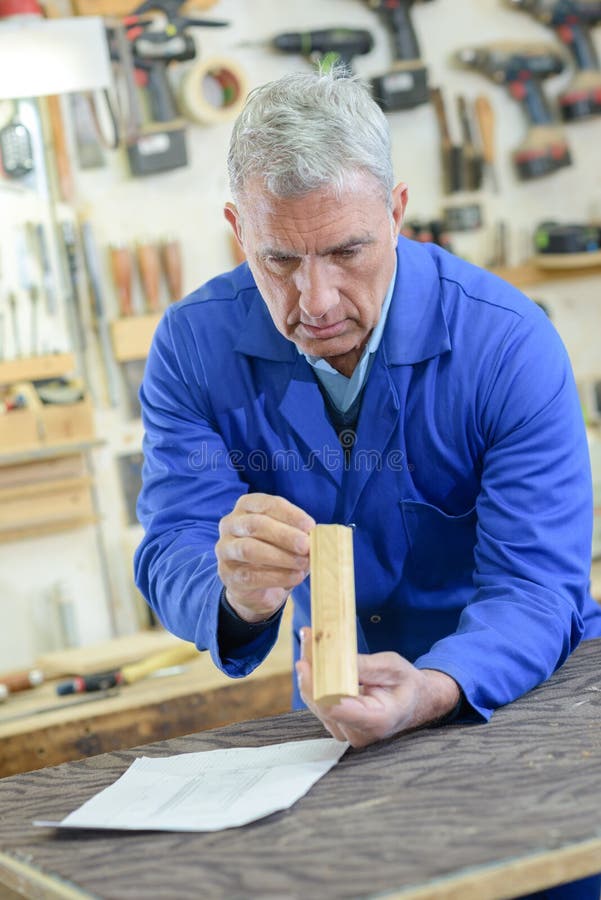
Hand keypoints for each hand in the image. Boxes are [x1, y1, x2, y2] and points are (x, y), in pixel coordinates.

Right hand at [216, 494, 314, 622]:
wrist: (257, 587)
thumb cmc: (276, 552)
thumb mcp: (288, 538)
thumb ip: (299, 534)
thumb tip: (316, 536)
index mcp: (246, 507)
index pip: (267, 504)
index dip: (290, 514)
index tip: (310, 526)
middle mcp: (231, 524)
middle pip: (255, 525)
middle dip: (285, 535)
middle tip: (307, 546)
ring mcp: (225, 549)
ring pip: (249, 549)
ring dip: (280, 556)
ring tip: (303, 563)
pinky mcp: (227, 575)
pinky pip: (251, 575)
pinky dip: (277, 576)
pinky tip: (295, 577)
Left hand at [296, 627, 460, 747]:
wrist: (416, 701)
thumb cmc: (406, 683)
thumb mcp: (390, 666)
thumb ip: (361, 665)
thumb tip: (330, 654)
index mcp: (377, 720)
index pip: (335, 709)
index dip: (315, 686)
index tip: (305, 662)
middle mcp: (360, 734)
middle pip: (322, 704)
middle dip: (311, 671)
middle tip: (306, 639)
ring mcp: (348, 733)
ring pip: (316, 704)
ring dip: (310, 674)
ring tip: (309, 645)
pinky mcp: (339, 727)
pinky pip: (319, 704)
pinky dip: (314, 682)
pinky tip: (313, 661)